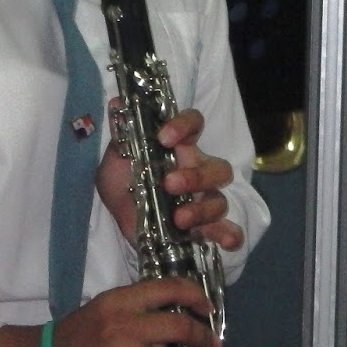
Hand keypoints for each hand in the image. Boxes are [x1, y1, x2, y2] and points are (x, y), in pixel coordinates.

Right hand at [0, 280, 219, 346]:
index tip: (209, 308)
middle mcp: (123, 329)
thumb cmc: (84, 331)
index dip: (196, 296)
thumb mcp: (109, 305)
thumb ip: (143, 305)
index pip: (169, 288)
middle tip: (215, 344)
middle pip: (179, 327)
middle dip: (204, 337)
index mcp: (120, 301)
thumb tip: (187, 311)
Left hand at [96, 103, 244, 253]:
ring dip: (203, 209)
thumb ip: (122, 138)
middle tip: (169, 184)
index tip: (164, 137)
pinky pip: (228, 229)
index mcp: (179, 148)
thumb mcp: (116, 162)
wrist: (120, 222)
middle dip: (197, 176)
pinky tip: (227, 241)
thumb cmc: (124, 183)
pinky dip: (230, 234)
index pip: (194, 125)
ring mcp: (203, 200)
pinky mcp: (202, 229)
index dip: (185, 126)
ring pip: (220, 199)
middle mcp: (198, 170)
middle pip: (217, 167)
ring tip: (179, 219)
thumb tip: (117, 105)